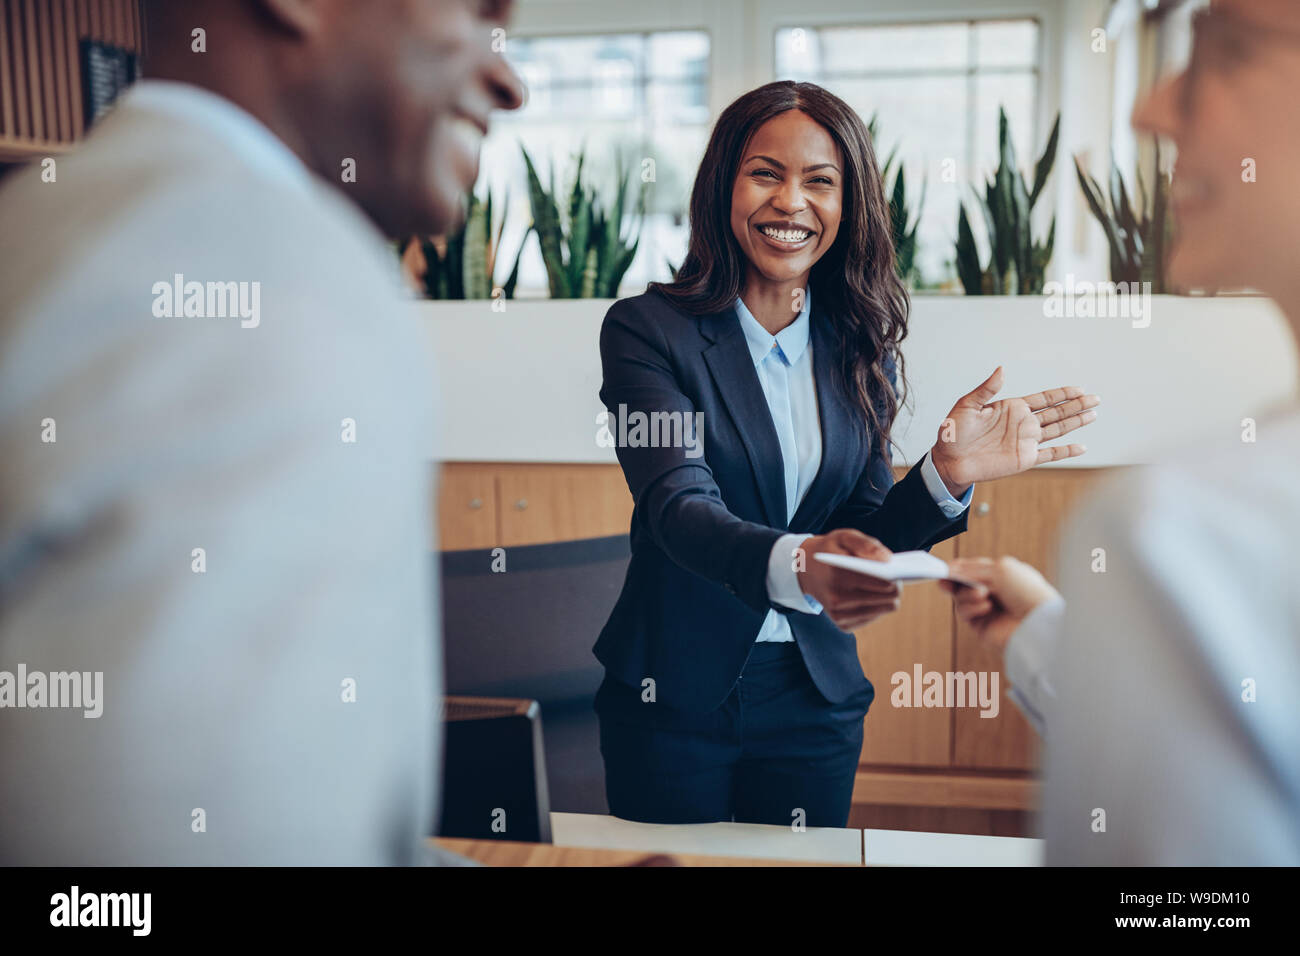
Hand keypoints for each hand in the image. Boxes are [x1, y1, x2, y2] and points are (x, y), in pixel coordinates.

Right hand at [795, 529, 901, 630]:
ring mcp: (839, 614)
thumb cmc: (830, 550)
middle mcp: (837, 599)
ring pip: (884, 610)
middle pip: (889, 600)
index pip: (883, 583)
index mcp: (838, 574)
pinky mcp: (843, 625)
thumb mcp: (844, 537)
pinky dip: (876, 606)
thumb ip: (867, 544)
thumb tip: (888, 560)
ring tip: (882, 584)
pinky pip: (874, 617)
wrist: (805, 570)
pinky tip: (869, 595)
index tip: (896, 570)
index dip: (895, 576)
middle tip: (893, 576)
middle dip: (895, 587)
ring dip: (887, 597)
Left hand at [928, 367, 1098, 493]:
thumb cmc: (953, 433)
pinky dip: (1066, 452)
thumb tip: (1001, 369)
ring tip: (1093, 414)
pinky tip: (1081, 447)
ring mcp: (1025, 442)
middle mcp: (1022, 424)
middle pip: (1056, 412)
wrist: (948, 461)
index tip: (1079, 388)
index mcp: (1011, 408)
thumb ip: (986, 389)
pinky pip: (1050, 454)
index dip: (1062, 394)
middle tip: (1095, 398)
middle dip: (1076, 405)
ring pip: (1057, 430)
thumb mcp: (967, 406)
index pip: (1043, 398)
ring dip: (1075, 422)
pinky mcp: (1024, 459)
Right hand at [939, 556, 1060, 649]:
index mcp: (1002, 574)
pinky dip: (971, 607)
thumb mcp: (999, 569)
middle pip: (962, 583)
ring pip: (960, 598)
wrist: (1038, 623)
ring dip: (967, 594)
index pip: (973, 568)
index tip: (946, 568)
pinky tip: (986, 607)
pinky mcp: (981, 625)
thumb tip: (949, 570)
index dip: (958, 568)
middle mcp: (994, 591)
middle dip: (954, 581)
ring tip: (982, 594)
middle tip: (947, 580)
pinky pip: (964, 612)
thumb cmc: (1028, 593)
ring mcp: (987, 608)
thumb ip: (971, 569)